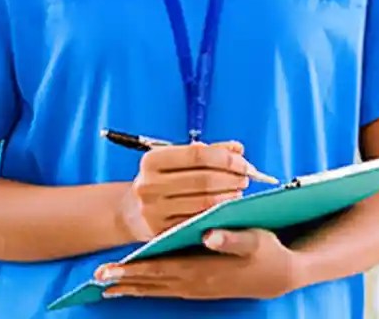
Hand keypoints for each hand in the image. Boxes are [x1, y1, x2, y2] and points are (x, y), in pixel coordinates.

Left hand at [96, 228, 303, 300]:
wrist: (282, 275)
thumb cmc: (266, 251)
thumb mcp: (255, 239)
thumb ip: (232, 237)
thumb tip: (208, 235)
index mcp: (203, 269)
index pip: (159, 269)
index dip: (132, 270)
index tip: (108, 270)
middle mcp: (194, 283)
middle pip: (150, 282)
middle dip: (122, 281)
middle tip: (94, 280)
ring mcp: (195, 289)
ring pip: (156, 289)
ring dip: (130, 287)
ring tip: (104, 287)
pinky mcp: (198, 289)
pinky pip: (165, 290)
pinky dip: (147, 288)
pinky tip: (133, 286)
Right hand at [122, 142, 250, 240]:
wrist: (133, 212)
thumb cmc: (162, 181)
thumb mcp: (175, 161)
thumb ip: (207, 152)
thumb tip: (237, 148)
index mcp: (151, 161)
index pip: (196, 154)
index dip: (224, 158)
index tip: (243, 163)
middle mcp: (149, 185)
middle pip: (202, 179)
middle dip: (231, 178)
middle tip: (245, 178)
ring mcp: (154, 210)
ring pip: (204, 203)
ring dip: (229, 197)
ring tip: (238, 192)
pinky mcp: (162, 231)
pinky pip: (199, 222)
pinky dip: (218, 214)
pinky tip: (227, 208)